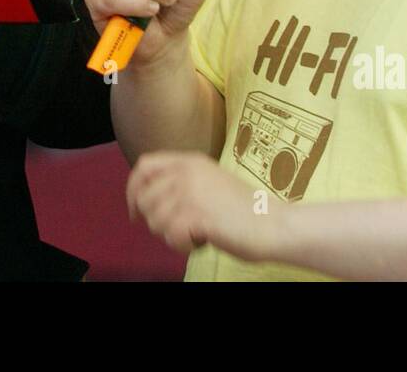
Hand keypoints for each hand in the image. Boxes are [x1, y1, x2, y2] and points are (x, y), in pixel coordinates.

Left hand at [127, 151, 288, 262]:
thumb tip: (146, 198)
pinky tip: (201, 242)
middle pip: (144, 197)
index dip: (133, 190)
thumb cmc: (243, 210)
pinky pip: (170, 236)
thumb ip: (181, 182)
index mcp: (190, 161)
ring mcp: (191, 192)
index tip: (136, 211)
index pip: (144, 166)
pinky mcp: (197, 215)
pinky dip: (182, 246)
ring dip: (171, 235)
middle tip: (178, 228)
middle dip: (154, 221)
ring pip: (155, 221)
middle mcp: (187, 172)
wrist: (273, 224)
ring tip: (196, 233)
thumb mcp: (208, 181)